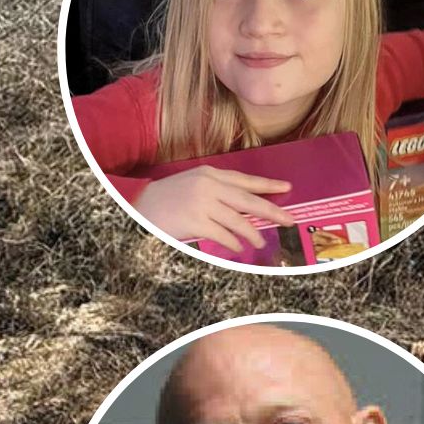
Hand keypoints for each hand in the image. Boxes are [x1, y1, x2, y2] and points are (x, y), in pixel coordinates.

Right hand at [133, 167, 297, 252]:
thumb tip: (245, 207)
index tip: (287, 187)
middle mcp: (208, 186)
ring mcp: (202, 203)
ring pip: (239, 221)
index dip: (267, 184)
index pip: (244, 180)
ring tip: (261, 242)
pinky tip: (239, 249)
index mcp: (209, 174)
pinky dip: (234, 244)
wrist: (135, 206)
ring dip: (253, 234)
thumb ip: (217, 191)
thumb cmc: (166, 199)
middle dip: (272, 211)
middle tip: (289, 220)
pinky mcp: (196, 221)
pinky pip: (224, 235)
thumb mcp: (192, 185)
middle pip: (249, 200)